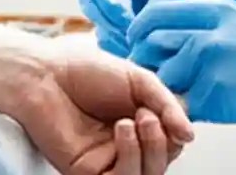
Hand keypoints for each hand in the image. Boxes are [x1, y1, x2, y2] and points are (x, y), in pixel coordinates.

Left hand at [10, 36, 193, 173]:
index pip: (171, 142)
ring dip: (151, 150)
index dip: (177, 132)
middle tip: (150, 116)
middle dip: (164, 142)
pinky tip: (122, 130)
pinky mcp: (88, 172)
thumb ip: (167, 105)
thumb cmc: (83, 70)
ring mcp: (107, 160)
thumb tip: (190, 136)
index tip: (170, 114)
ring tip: (136, 120)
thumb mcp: (139, 79)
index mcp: (139, 122)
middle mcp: (124, 145)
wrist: (45, 73)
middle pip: (161, 163)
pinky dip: (130, 157)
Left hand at [129, 0, 235, 156]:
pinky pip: (183, 105)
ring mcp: (214, 65)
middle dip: (145, 59)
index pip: (156, 14)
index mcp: (215, 9)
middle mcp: (211, 34)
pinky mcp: (219, 97)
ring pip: (163, 77)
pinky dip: (182, 110)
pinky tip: (195, 107)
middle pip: (152, 44)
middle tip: (149, 70)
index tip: (135, 41)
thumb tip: (159, 32)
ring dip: (164, 88)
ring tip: (175, 91)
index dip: (138, 30)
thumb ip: (200, 22)